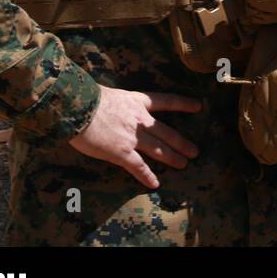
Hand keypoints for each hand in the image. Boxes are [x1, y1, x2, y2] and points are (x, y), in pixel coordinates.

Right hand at [68, 86, 202, 188]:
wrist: (77, 108)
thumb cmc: (87, 97)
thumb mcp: (109, 93)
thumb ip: (119, 103)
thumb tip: (115, 106)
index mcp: (137, 101)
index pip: (166, 101)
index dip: (183, 104)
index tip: (198, 106)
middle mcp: (140, 120)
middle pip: (167, 132)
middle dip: (182, 143)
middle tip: (195, 151)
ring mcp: (133, 137)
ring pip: (159, 150)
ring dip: (172, 158)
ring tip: (184, 164)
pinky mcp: (121, 152)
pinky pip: (138, 167)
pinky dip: (147, 176)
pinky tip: (154, 184)